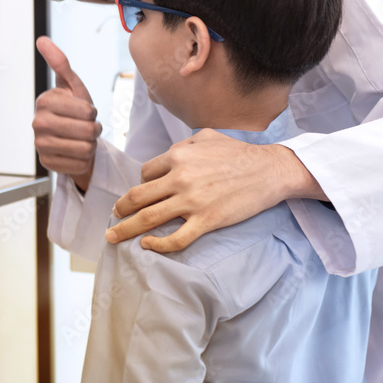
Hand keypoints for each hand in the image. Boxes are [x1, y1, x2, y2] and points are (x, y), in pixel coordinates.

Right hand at [34, 36, 101, 190]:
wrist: (71, 139)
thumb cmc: (74, 110)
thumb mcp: (73, 86)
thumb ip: (60, 63)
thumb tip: (41, 39)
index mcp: (45, 101)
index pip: (87, 111)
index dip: (93, 112)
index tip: (84, 111)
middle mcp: (38, 123)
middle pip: (87, 131)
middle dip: (94, 130)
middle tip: (87, 127)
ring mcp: (40, 146)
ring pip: (85, 149)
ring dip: (90, 145)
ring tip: (82, 139)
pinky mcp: (46, 165)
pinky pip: (80, 165)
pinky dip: (84, 160)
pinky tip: (74, 153)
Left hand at [107, 129, 323, 252]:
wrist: (269, 170)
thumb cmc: (239, 152)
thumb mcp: (207, 136)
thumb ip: (183, 144)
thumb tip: (169, 154)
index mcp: (177, 156)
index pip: (145, 174)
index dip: (140, 185)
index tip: (140, 195)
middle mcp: (179, 178)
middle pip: (138, 197)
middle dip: (120, 209)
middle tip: (113, 217)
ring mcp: (192, 201)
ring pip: (149, 219)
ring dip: (126, 229)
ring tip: (113, 236)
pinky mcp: (207, 221)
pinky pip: (176, 239)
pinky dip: (158, 245)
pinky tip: (148, 246)